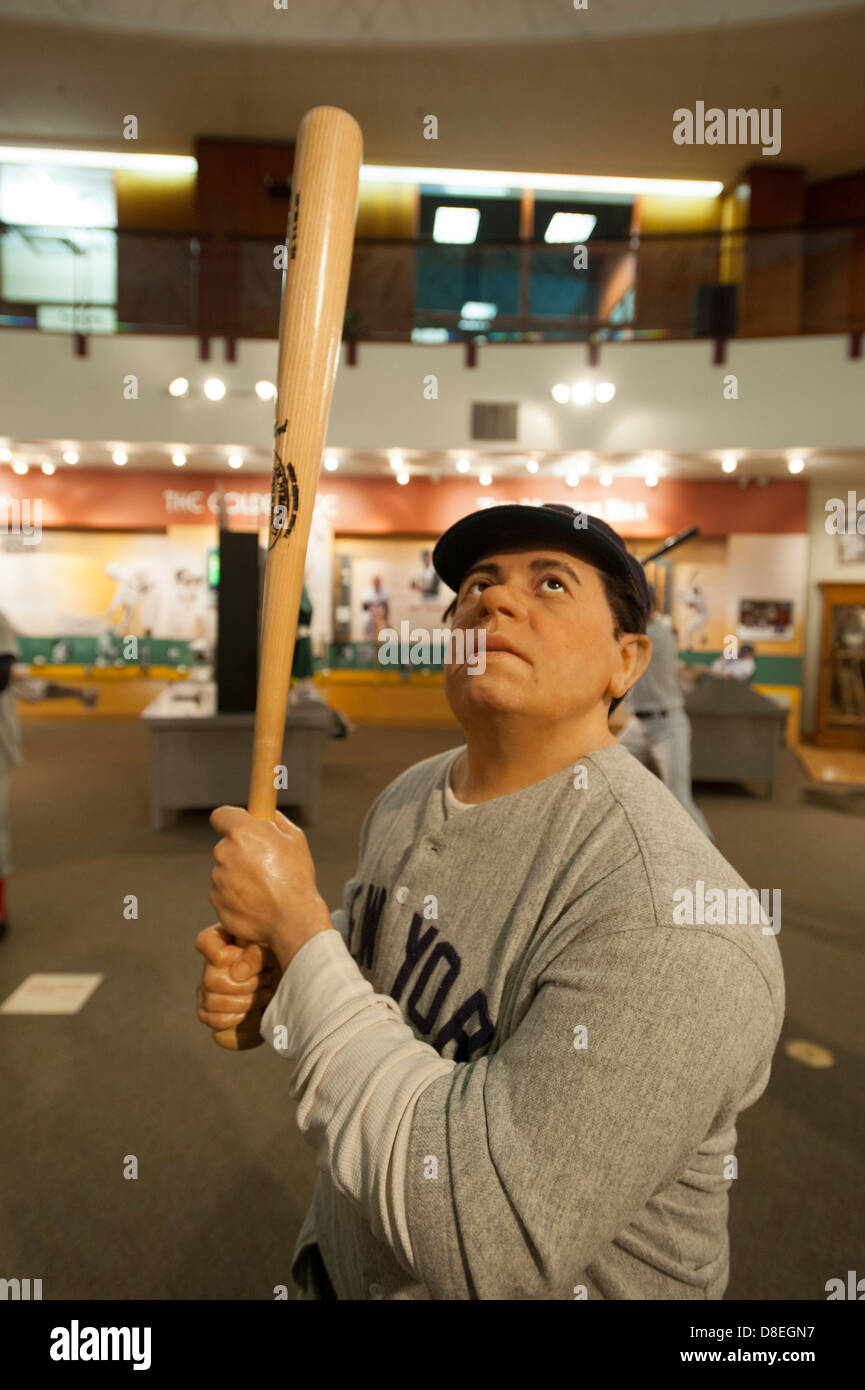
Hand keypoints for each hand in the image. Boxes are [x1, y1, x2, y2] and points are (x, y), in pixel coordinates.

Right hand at [195, 925, 280, 1045]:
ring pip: (211, 1001)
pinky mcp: (210, 1013)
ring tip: (265, 994)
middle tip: (268, 979)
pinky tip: (250, 1012)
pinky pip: (211, 1019)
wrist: (289, 995)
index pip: (204, 941)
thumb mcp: (276, 956)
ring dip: (244, 1002)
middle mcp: (212, 964)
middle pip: (210, 978)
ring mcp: (208, 989)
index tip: (238, 956)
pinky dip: (233, 1018)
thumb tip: (237, 973)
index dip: (217, 952)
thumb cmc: (282, 968)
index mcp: (226, 941)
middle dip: (246, 984)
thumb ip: (256, 955)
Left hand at [208, 806, 333, 971]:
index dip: (230, 820)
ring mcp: (218, 879)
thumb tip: (266, 816)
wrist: (292, 918)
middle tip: (264, 864)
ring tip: (264, 887)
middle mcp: (224, 853)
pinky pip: (224, 894)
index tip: (237, 827)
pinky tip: (257, 902)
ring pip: (225, 872)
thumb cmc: (296, 876)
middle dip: (240, 852)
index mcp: (241, 832)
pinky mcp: (217, 901)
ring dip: (239, 876)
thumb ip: (275, 821)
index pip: (220, 815)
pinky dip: (236, 897)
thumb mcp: (295, 838)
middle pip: (226, 847)